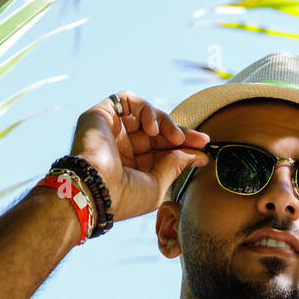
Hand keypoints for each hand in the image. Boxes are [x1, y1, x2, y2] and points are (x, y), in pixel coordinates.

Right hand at [71, 92, 209, 221]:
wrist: (93, 191)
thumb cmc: (123, 197)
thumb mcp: (158, 184)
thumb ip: (176, 165)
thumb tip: (199, 155)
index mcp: (131, 166)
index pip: (161, 149)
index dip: (183, 146)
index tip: (204, 148)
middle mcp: (120, 147)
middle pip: (157, 132)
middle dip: (181, 134)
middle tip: (200, 139)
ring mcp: (111, 129)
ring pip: (145, 115)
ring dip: (166, 123)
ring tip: (176, 137)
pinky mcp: (101, 114)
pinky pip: (128, 101)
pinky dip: (146, 111)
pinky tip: (153, 129)